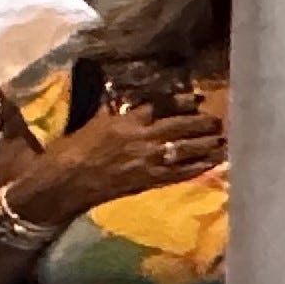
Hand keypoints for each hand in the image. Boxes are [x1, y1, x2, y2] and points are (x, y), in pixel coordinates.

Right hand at [7, 104, 228, 226]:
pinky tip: (213, 162)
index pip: (162, 105)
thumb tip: (127, 105)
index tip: (197, 98)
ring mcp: (148, 161)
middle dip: (203, 122)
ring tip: (223, 139)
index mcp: (126, 121)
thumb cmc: (68, 152)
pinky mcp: (148, 181)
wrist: (61, 185)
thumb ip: (113, 114)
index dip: (183, 101)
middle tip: (218, 119)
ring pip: (187, 149)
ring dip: (208, 143)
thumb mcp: (90, 124)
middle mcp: (142, 139)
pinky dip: (199, 166)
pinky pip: (181, 172)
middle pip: (182, 126)